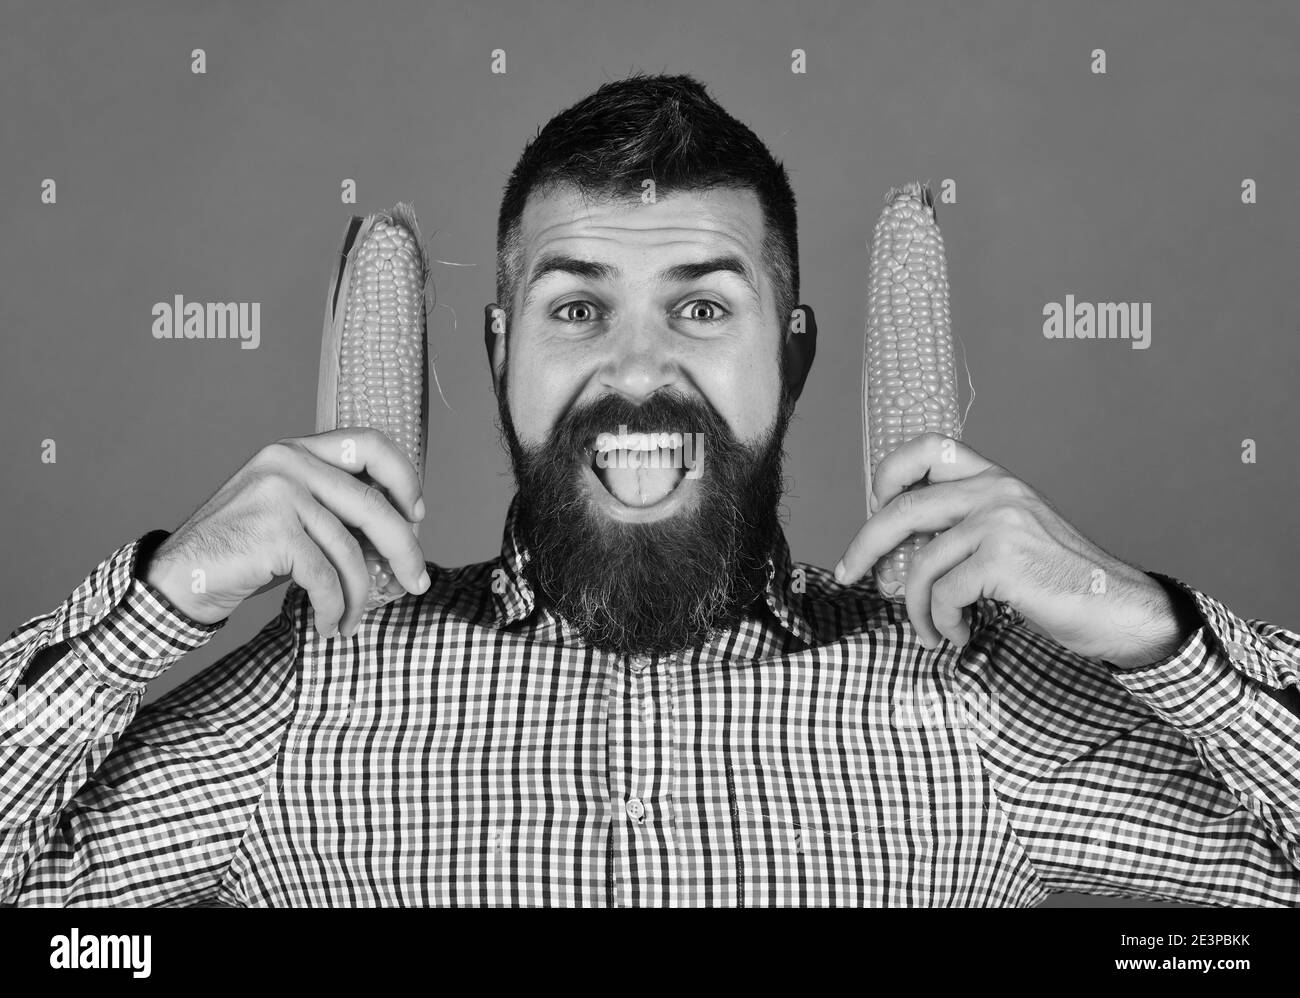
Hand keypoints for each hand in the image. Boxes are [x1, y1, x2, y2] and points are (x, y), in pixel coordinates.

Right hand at [144, 429, 428, 638]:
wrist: (178, 578)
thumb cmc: (244, 551)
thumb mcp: (292, 512)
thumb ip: (336, 506)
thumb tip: (404, 528)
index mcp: (298, 449)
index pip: (370, 444)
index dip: (404, 478)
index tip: (417, 515)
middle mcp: (289, 461)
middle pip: (373, 505)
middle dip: (405, 549)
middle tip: (417, 581)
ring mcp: (279, 494)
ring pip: (350, 550)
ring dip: (361, 594)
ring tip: (356, 620)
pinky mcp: (272, 532)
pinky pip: (325, 577)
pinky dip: (334, 609)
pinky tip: (330, 626)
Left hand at [836, 433, 1195, 666]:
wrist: (1119, 610)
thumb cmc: (1060, 580)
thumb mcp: (1011, 535)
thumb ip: (963, 526)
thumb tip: (894, 549)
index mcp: (996, 479)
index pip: (929, 448)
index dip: (889, 472)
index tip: (874, 507)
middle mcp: (997, 491)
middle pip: (902, 508)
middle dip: (864, 544)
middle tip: (849, 573)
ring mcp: (1000, 522)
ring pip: (920, 563)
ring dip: (915, 607)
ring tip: (928, 630)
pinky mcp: (1004, 559)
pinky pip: (943, 593)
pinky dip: (941, 621)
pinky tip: (958, 633)